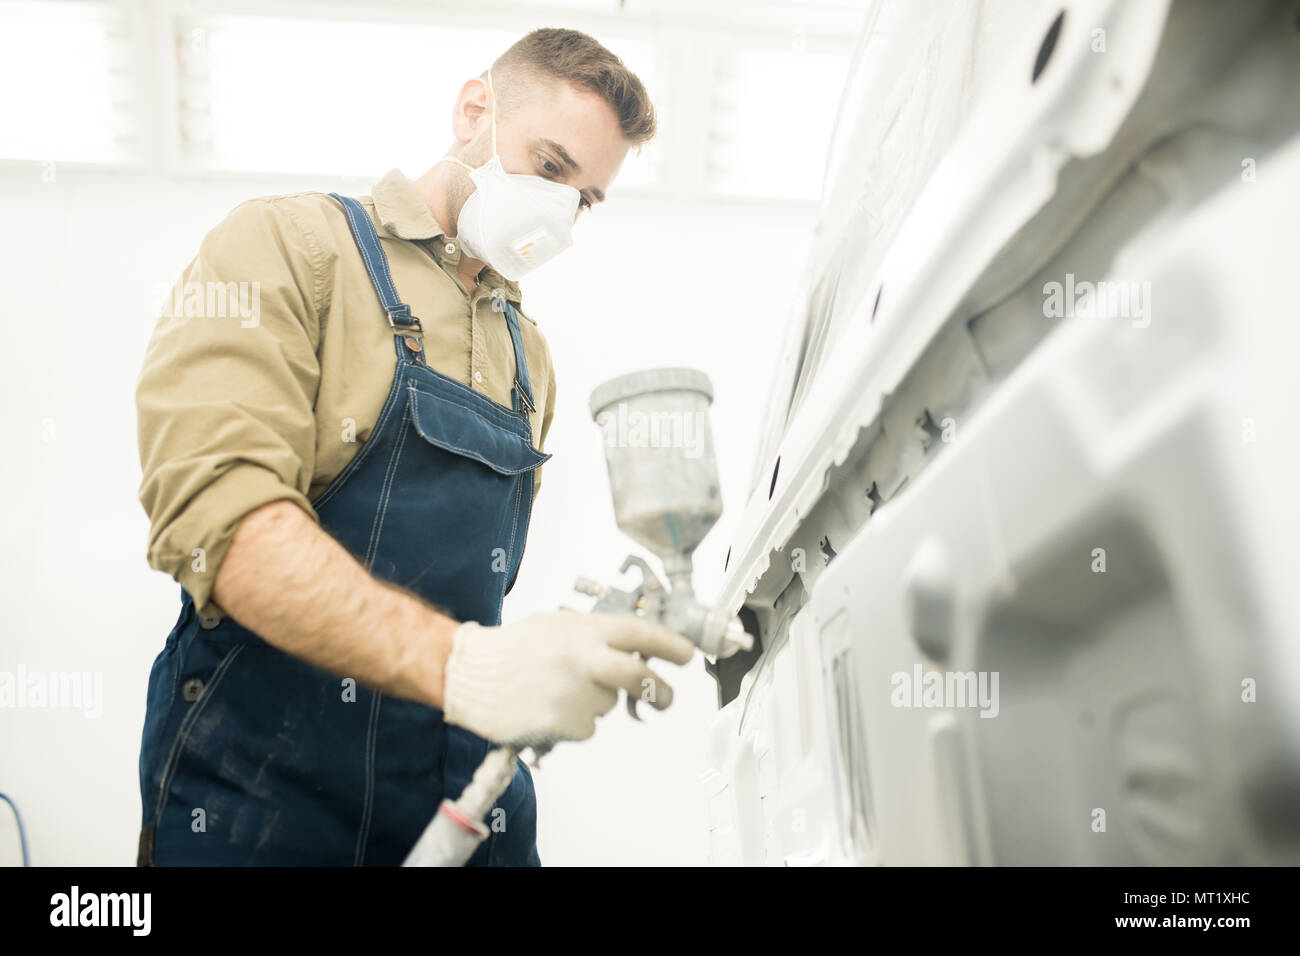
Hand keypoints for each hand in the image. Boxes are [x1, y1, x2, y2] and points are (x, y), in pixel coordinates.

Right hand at [441, 610, 695, 747]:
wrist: (469, 675)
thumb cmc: (512, 649)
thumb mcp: (556, 626)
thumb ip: (594, 636)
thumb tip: (631, 647)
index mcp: (583, 630)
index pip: (638, 633)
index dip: (668, 645)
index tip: (686, 655)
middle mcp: (584, 660)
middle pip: (638, 677)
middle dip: (660, 690)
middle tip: (666, 696)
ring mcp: (575, 694)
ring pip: (606, 705)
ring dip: (592, 702)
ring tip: (556, 690)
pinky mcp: (564, 724)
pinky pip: (585, 727)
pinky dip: (573, 721)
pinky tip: (546, 707)